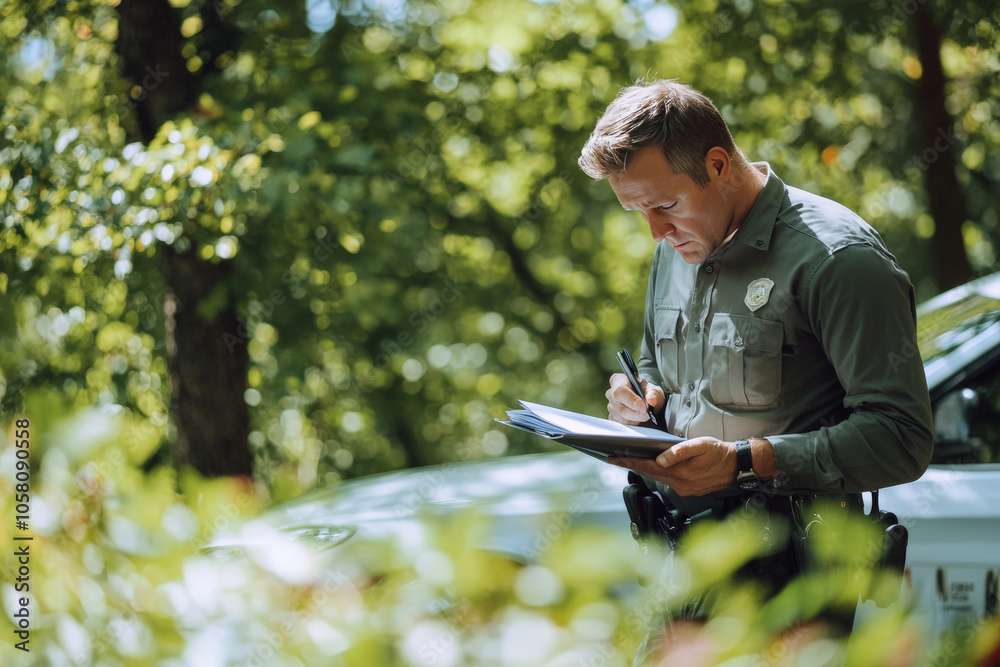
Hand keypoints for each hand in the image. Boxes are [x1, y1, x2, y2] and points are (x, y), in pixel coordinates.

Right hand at [606, 373, 664, 425]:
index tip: (644, 407)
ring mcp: (610, 406)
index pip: (620, 391)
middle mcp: (611, 393)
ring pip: (622, 419)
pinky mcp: (612, 417)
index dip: (632, 401)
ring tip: (643, 414)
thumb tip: (651, 400)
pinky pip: (621, 425)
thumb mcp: (655, 390)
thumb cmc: (648, 394)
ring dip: (636, 420)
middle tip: (648, 414)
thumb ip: (654, 394)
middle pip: (621, 408)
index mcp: (618, 381)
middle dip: (637, 414)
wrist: (647, 402)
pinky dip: (632, 424)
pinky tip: (637, 418)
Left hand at [608, 437, 737, 496]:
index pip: (648, 467)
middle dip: (631, 465)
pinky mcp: (687, 491)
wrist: (737, 467)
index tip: (613, 458)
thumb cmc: (719, 453)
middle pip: (649, 474)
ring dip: (644, 470)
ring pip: (657, 479)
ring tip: (629, 460)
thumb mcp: (701, 445)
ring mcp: (683, 489)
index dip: (629, 462)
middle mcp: (679, 484)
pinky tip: (653, 467)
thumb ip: (680, 451)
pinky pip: (667, 482)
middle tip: (614, 458)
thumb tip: (661, 459)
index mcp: (680, 472)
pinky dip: (657, 474)